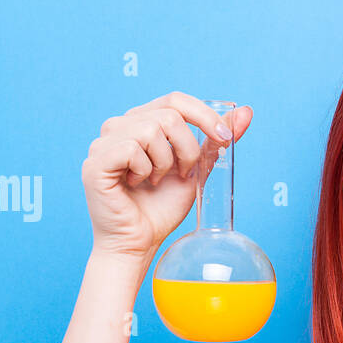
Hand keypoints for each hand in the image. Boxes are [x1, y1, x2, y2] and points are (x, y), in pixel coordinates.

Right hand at [82, 91, 252, 261]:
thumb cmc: (162, 207)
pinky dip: (145, 171)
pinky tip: (138, 184)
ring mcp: (103, 142)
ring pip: (152, 129)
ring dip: (166, 163)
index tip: (225, 138)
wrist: (140, 242)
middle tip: (183, 174)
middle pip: (170, 114)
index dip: (205, 115)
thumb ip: (214, 141)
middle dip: (188, 148)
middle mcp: (119, 125)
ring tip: (156, 181)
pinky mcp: (95, 162)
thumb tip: (246, 111)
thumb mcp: (196, 170)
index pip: (176, 100)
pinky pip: (132, 149)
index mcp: (141, 121)